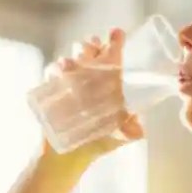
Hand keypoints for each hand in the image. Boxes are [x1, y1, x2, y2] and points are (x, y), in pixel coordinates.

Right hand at [38, 28, 144, 163]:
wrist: (66, 159)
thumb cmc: (95, 145)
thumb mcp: (117, 137)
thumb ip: (129, 132)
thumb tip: (140, 129)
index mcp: (107, 85)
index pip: (112, 58)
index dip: (115, 43)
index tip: (116, 33)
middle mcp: (89, 80)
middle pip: (89, 52)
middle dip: (90, 45)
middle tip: (91, 48)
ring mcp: (70, 85)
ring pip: (70, 59)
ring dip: (72, 58)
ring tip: (71, 64)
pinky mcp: (52, 92)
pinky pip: (51, 73)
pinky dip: (54, 70)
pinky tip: (58, 73)